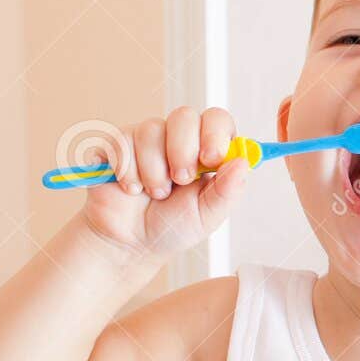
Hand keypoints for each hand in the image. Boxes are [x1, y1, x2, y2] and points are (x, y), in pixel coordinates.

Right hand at [79, 106, 249, 260]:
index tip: (210, 158)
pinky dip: (127, 170)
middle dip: (182, 151)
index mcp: (205, 150)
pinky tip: (131, 189)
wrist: (130, 244)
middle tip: (180, 180)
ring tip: (155, 193)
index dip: (214, 133)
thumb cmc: (172, 227)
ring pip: (150, 129)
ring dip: (154, 170)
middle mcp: (176, 139)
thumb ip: (227, 190)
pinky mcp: (116, 145)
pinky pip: (121, 140)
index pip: (216, 119)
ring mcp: (145, 140)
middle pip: (183, 116)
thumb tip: (243, 162)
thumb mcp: (207, 215)